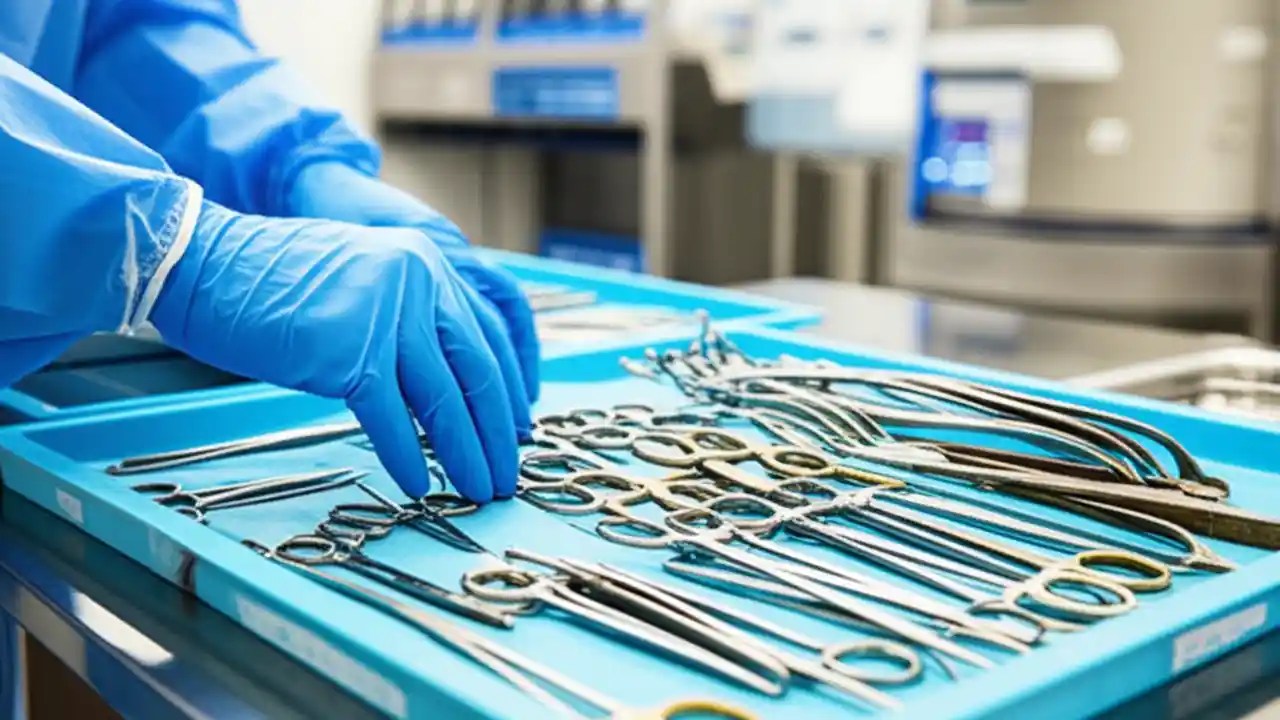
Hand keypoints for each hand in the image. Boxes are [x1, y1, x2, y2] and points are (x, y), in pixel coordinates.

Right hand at [151, 202, 529, 501]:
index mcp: (426, 263)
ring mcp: (386, 313)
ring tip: (476, 490)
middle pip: (477, 371)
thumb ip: (407, 321)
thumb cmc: (271, 285)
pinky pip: (392, 417)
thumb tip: (443, 387)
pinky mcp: (350, 350)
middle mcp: (418, 280)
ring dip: (464, 454)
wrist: (203, 264)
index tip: (516, 432)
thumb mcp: (362, 284)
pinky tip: (417, 486)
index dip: (509, 391)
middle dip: (496, 433)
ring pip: (443, 399)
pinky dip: (409, 457)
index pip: (487, 337)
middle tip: (505, 477)